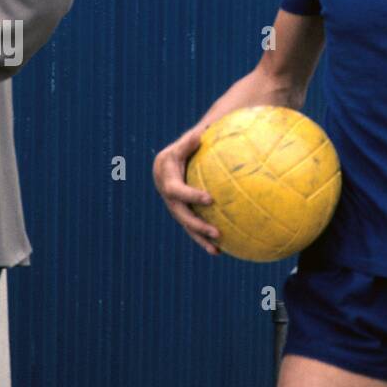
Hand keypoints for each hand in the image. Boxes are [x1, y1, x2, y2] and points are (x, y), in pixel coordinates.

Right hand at [153, 126, 220, 255]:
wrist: (175, 155)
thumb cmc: (188, 143)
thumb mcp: (188, 139)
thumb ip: (190, 141)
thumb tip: (199, 136)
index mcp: (166, 176)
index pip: (176, 190)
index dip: (191, 196)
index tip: (210, 199)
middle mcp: (167, 193)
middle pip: (180, 214)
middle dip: (197, 225)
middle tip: (216, 232)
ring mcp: (173, 204)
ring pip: (186, 225)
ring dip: (200, 239)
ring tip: (217, 249)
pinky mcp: (181, 210)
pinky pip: (192, 226)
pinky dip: (203, 238)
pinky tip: (220, 249)